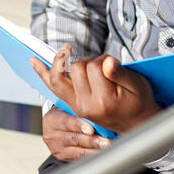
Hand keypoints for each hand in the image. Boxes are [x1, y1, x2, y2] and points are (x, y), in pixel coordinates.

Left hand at [30, 54, 159, 134]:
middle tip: (102, 65)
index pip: (94, 67)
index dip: (103, 60)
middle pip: (77, 68)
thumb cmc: (138, 102)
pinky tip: (34, 61)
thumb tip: (107, 61)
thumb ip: (120, 73)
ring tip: (65, 50)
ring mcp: (77, 106)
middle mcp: (86, 105)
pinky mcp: (73, 105)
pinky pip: (53, 87)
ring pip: (58, 78)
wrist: (136, 124)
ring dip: (62, 62)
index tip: (112, 64)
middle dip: (89, 61)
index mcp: (104, 100)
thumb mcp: (138, 85)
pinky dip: (43, 73)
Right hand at [41, 106, 109, 161]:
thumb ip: (80, 111)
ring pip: (78, 151)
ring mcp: (57, 148)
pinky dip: (92, 154)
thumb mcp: (68, 108)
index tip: (91, 130)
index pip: (66, 122)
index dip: (79, 125)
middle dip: (92, 140)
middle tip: (106, 142)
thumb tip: (99, 115)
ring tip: (107, 147)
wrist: (56, 126)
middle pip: (74, 139)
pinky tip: (101, 152)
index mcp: (53, 119)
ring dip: (95, 149)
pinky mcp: (63, 157)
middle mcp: (52, 135)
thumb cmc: (66, 114)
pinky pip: (80, 158)